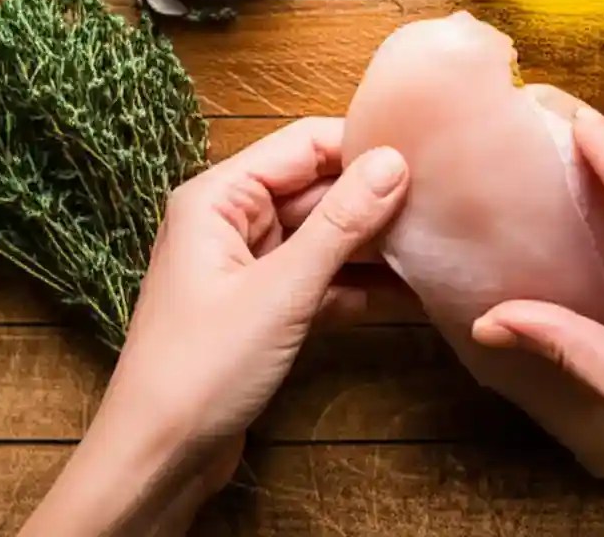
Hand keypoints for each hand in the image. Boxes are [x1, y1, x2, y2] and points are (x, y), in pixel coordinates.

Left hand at [20, 118, 408, 536]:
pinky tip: (407, 292)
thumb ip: (341, 224)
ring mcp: (248, 266)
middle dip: (376, 197)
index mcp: (218, 198)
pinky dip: (358, 285)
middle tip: (444, 204)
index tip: (427, 155)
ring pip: (324, 237)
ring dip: (373, 245)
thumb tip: (394, 162)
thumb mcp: (282, 291)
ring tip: (436, 244)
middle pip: (317, 189)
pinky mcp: (264, 308)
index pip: (303, 145)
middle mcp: (231, 222)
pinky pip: (321, 279)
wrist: (159, 458)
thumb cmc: (200, 370)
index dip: (363, 145)